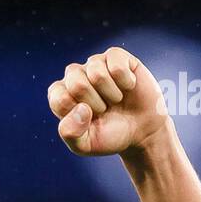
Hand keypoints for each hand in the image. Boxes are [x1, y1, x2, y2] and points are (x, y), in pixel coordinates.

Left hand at [47, 47, 169, 156]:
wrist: (141, 130)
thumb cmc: (109, 136)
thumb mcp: (85, 145)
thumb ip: (71, 133)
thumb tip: (81, 108)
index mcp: (61, 96)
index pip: (59, 98)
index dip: (77, 114)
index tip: (88, 121)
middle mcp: (75, 76)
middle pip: (76, 83)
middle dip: (95, 104)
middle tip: (104, 110)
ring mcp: (95, 63)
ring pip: (97, 73)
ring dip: (111, 94)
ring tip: (115, 100)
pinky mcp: (116, 56)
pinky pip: (116, 65)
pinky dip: (125, 82)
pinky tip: (128, 87)